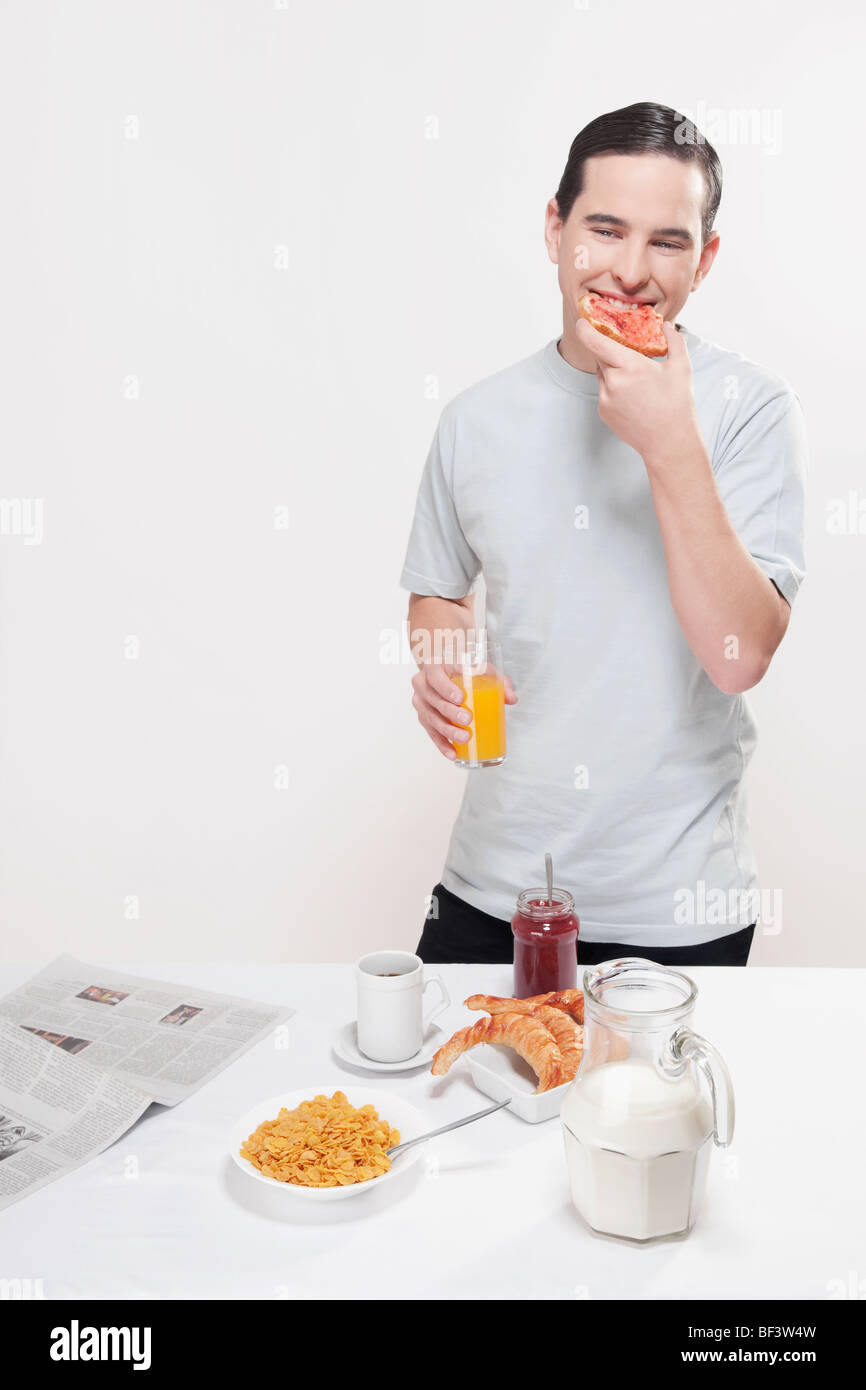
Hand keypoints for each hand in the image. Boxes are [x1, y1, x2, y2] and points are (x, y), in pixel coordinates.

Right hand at [410, 663, 517, 759]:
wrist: (443, 673)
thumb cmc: (462, 669)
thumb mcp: (480, 668)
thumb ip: (497, 680)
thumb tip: (511, 698)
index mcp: (434, 666)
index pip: (435, 676)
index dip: (446, 688)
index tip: (460, 698)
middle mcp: (423, 684)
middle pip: (434, 700)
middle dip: (450, 712)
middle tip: (467, 720)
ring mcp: (421, 702)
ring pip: (432, 719)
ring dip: (448, 731)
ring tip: (465, 738)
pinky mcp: (423, 717)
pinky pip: (431, 733)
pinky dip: (442, 744)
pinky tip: (453, 753)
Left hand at [574, 317, 701, 463]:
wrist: (669, 443)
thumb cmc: (677, 404)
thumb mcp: (681, 367)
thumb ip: (674, 340)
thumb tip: (667, 325)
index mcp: (630, 366)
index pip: (596, 342)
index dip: (584, 329)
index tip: (581, 321)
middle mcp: (612, 382)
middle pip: (600, 356)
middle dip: (610, 350)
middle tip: (624, 348)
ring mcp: (605, 399)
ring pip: (602, 374)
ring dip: (613, 369)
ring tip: (636, 379)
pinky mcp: (602, 412)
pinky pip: (604, 391)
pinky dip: (613, 387)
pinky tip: (633, 397)